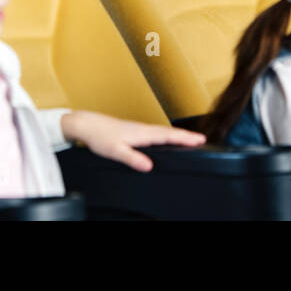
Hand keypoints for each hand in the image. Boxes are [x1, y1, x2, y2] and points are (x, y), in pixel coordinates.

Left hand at [61, 110, 206, 171]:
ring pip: (163, 131)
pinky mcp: (135, 131)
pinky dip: (167, 135)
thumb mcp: (116, 151)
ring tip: (190, 139)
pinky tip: (166, 140)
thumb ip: (133, 158)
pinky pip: (156, 133)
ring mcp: (139, 129)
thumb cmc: (101, 137)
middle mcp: (143, 129)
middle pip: (169, 132)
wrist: (88, 125)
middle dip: (186, 135)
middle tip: (202, 139)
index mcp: (142, 133)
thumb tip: (149, 166)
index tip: (200, 139)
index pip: (168, 136)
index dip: (185, 138)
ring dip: (177, 134)